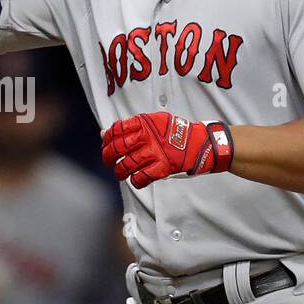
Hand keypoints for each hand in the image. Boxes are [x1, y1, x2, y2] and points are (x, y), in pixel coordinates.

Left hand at [101, 113, 232, 187]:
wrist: (199, 142)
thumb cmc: (174, 133)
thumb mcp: (152, 122)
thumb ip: (129, 127)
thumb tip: (104, 133)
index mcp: (143, 123)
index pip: (117, 129)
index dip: (107, 139)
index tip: (106, 145)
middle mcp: (147, 137)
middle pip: (118, 147)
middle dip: (108, 156)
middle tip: (108, 161)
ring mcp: (155, 152)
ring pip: (127, 164)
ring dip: (120, 171)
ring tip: (120, 173)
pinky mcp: (163, 167)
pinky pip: (142, 177)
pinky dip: (136, 181)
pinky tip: (136, 179)